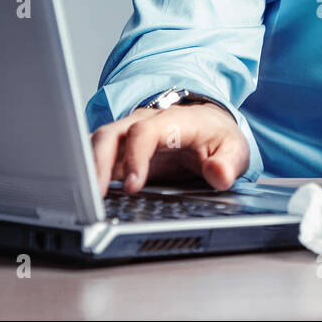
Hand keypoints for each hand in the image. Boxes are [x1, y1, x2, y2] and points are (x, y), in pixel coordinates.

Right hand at [89, 102, 249, 195]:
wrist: (211, 127)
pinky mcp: (121, 152)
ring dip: (88, 169)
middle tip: (96, 195)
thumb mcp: (234, 150)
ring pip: (98, 144)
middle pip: (111, 134)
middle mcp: (145, 123)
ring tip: (86, 200)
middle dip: (98, 163)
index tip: (133, 186)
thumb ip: (228, 163)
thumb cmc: (218, 137)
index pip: (145, 131)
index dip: (135, 157)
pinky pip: (97, 158)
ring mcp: (129, 136)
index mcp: (173, 120)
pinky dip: (90, 174)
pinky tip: (89, 197)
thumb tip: (219, 174)